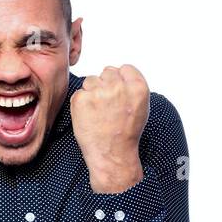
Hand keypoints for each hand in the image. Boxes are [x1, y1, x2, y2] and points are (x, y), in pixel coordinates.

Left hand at [70, 65, 148, 192]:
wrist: (112, 153)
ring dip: (91, 92)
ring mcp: (99, 92)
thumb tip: (119, 74)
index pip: (124, 68)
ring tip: (96, 111)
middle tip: (105, 105)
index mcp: (137, 86)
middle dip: (104, 85)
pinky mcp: (82, 100)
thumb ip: (132, 87)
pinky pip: (79, 93)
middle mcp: (119, 86)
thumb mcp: (141, 106)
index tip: (116, 93)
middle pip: (107, 72)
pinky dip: (80, 103)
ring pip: (91, 80)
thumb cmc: (126, 133)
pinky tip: (87, 116)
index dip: (119, 80)